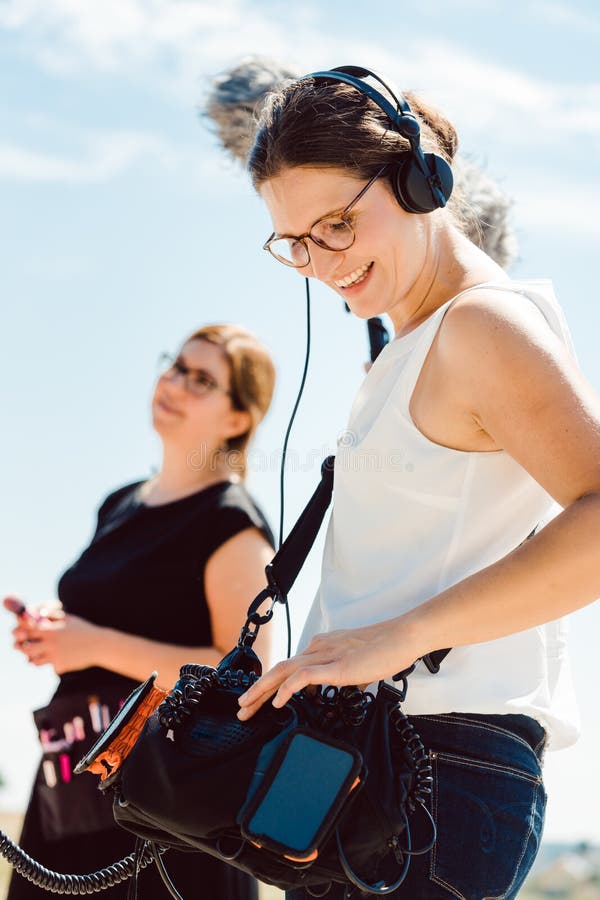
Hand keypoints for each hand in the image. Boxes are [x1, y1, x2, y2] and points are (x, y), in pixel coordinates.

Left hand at [12, 611, 102, 673]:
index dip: (23, 631)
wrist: (99, 645)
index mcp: (51, 630)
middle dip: (24, 646)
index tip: (25, 632)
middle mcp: (51, 644)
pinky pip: (48, 666)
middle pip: (25, 648)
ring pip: (33, 660)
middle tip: (28, 645)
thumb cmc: (83, 629)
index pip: (27, 630)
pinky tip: (58, 658)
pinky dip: (50, 663)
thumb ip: (51, 615)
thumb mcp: (68, 618)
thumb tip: (35, 614)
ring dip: (35, 657)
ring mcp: (55, 656)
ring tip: (42, 653)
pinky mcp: (60, 666)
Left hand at [237, 618, 419, 719]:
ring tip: (248, 706)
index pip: (289, 666)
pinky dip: (287, 689)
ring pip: (284, 671)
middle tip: (241, 707)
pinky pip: (304, 677)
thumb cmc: (385, 649)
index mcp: (322, 646)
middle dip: (257, 689)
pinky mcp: (336, 665)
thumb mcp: (356, 663)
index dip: (270, 683)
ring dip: (262, 690)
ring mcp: (326, 655)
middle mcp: (319, 648)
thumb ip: (342, 672)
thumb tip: (337, 686)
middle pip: (279, 668)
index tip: (259, 699)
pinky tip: (278, 702)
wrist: (402, 636)